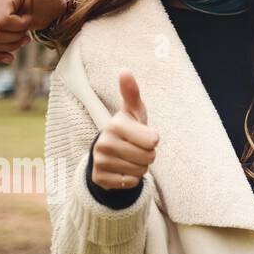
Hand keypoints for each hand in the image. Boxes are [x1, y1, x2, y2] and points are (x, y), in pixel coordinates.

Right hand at [90, 71, 158, 192]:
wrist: (109, 152)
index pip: (153, 141)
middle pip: (148, 157)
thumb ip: (131, 92)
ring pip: (140, 171)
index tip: (143, 135)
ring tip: (130, 157)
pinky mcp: (99, 178)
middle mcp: (103, 143)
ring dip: (140, 166)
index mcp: (115, 125)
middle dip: (148, 154)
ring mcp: (99, 161)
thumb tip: (124, 70)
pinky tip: (122, 169)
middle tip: (136, 148)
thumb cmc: (129, 128)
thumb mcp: (133, 111)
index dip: (153, 140)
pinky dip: (131, 178)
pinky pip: (130, 183)